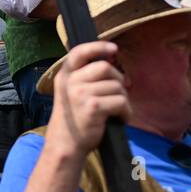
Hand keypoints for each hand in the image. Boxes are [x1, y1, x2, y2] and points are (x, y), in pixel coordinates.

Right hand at [46, 40, 129, 158]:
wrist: (65, 145)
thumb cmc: (73, 119)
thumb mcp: (71, 93)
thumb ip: (84, 77)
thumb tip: (111, 62)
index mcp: (64, 76)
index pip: (79, 52)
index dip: (98, 47)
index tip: (113, 49)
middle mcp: (70, 82)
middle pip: (105, 68)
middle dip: (118, 80)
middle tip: (117, 94)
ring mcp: (80, 94)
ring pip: (117, 87)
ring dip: (123, 100)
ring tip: (116, 111)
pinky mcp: (93, 107)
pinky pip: (121, 102)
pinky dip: (126, 112)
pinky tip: (120, 119)